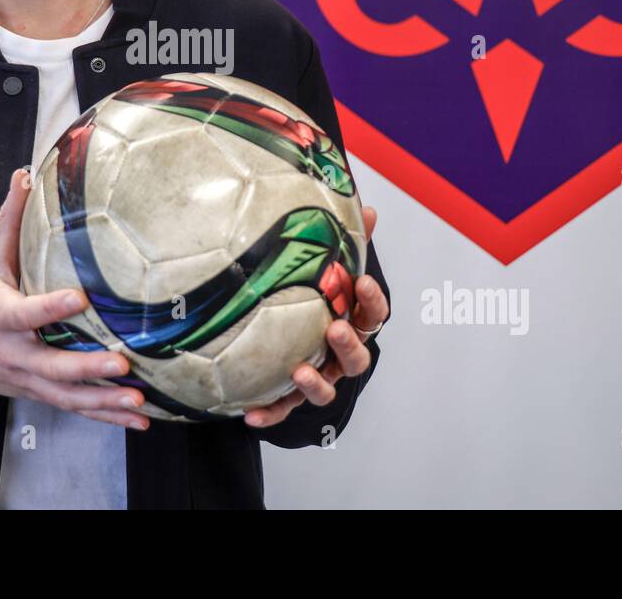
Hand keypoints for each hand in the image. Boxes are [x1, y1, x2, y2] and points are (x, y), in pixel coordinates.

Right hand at [0, 168, 149, 430]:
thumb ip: (10, 222)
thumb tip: (24, 175)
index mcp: (2, 317)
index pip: (26, 313)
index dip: (51, 307)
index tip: (80, 299)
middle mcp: (17, 354)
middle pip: (52, 365)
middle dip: (87, 368)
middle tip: (122, 363)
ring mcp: (31, 380)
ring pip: (69, 396)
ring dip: (105, 401)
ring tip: (139, 401)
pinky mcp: (44, 395)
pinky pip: (79, 410)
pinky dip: (109, 418)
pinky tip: (140, 420)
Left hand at [242, 204, 387, 429]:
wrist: (286, 339)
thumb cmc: (312, 298)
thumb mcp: (328, 269)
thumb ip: (348, 243)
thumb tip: (367, 207)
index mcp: (351, 322)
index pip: (372, 313)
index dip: (370, 300)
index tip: (361, 281)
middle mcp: (339, 354)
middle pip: (357, 356)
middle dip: (347, 344)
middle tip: (333, 329)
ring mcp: (320, 377)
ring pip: (327, 388)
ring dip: (315, 383)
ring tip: (299, 371)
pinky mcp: (292, 397)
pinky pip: (283, 408)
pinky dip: (270, 413)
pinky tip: (249, 413)